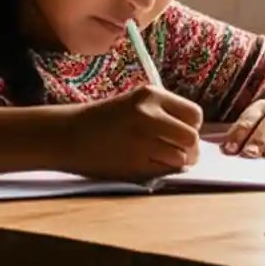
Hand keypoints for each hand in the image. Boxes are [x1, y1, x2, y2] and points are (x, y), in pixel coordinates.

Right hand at [65, 86, 202, 181]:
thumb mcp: (136, 103)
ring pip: (181, 158)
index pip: (194, 114)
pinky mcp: (134, 163)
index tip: (181, 133)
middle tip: (180, 152)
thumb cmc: (105, 119)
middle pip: (191, 138)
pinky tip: (148, 164)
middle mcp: (149, 115)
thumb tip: (195, 136)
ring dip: (176, 162)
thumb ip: (165, 114)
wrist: (70, 134)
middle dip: (190, 149)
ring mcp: (142, 140)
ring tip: (162, 159)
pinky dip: (162, 171)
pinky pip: (165, 171)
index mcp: (151, 94)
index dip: (192, 127)